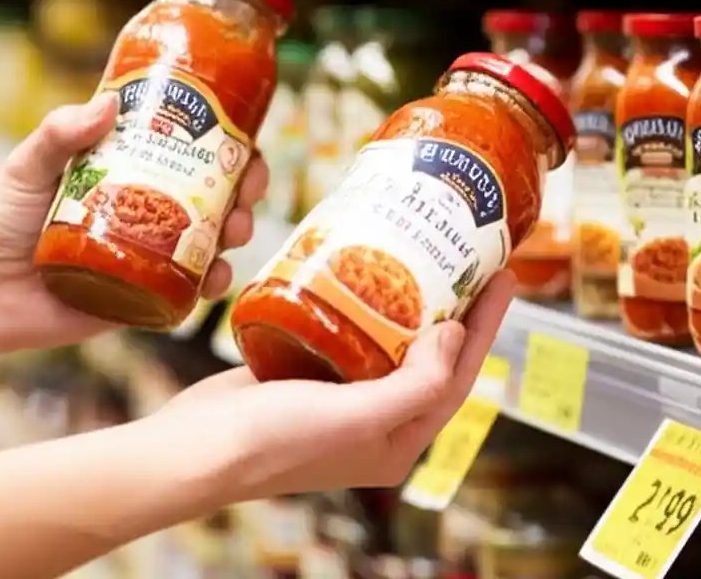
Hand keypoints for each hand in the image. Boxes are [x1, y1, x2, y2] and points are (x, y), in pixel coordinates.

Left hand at [0, 92, 268, 353]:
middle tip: (248, 193)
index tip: (244, 144)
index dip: (227, 147)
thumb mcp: (27, 166)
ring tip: (233, 233)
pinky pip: (189, 290)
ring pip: (212, 241)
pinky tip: (216, 277)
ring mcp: (148, 254)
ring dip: (237, 233)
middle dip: (245, 192)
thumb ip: (60, 133)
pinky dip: (212, 283)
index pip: (189, 152)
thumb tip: (109, 106)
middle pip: (215, 195)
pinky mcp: (143, 296)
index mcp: (126, 172)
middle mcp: (146, 210)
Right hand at [146, 271, 516, 505]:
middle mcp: (376, 423)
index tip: (502, 278)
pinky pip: (352, 333)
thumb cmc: (276, 441)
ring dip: (413, 302)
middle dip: (457, 311)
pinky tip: (371, 270)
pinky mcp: (310, 374)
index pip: (457, 379)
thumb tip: (454, 337)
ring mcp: (342, 398)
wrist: (197, 447)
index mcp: (397, 443)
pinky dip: (365, 304)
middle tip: (475, 258)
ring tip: (431, 255)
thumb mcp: (358, 418)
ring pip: (392, 342)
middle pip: (430, 358)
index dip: (484, 329)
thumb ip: (416, 385)